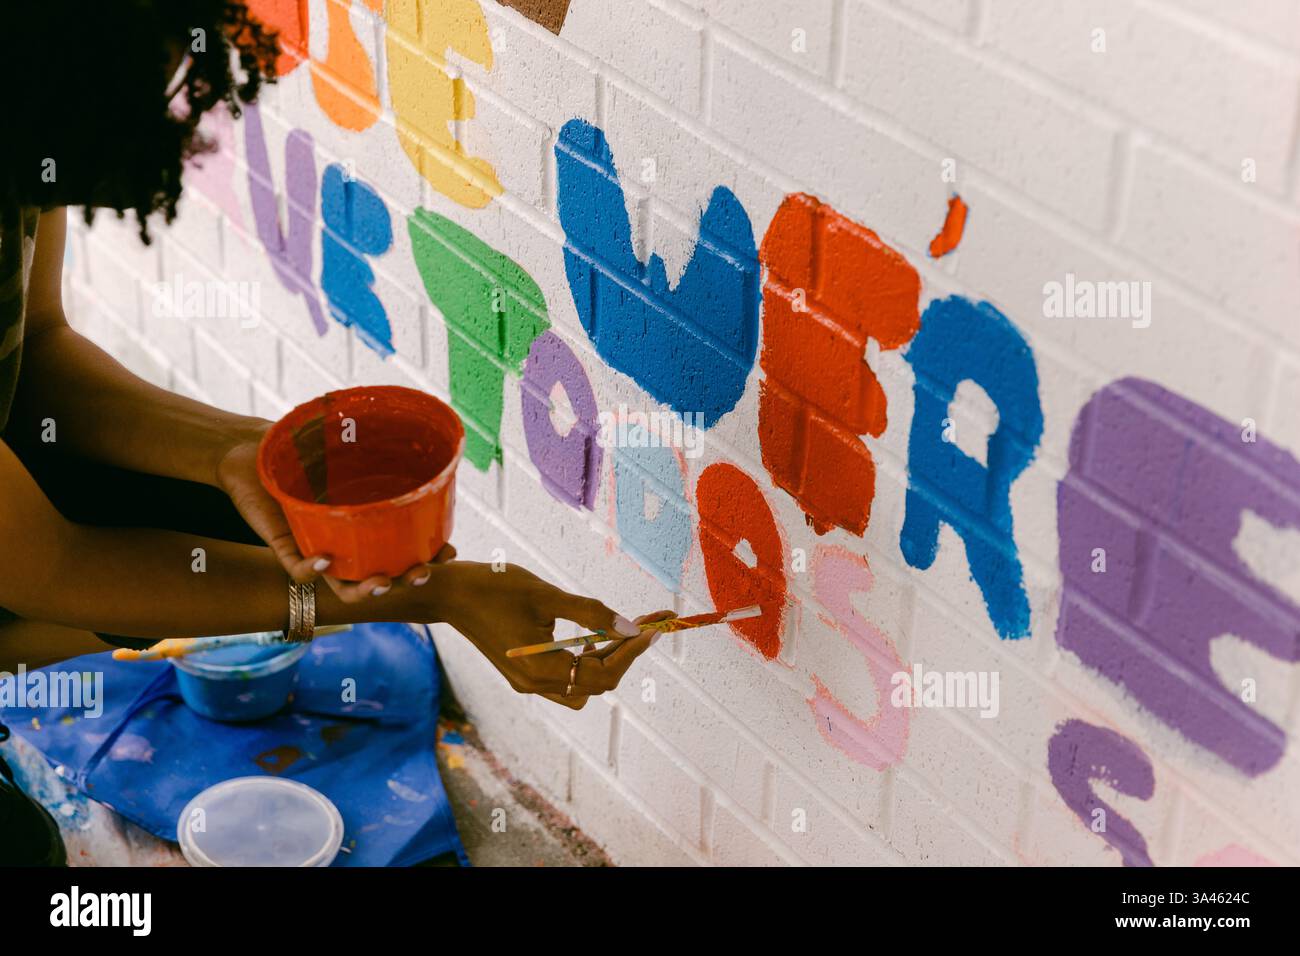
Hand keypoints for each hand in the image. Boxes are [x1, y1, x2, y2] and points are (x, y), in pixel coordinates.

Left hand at [214, 427, 451, 599]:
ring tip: (382, 583)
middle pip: (380, 572)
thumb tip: (412, 417)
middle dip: (405, 580)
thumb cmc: (298, 442)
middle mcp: (343, 538)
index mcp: (365, 519)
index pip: (402, 547)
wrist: (248, 447)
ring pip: (343, 584)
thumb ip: (372, 435)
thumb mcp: (342, 438)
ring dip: (365, 590)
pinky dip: (312, 569)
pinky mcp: (283, 544)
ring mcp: (315, 544)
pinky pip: (298, 569)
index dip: (427, 556)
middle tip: (422, 572)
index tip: (448, 553)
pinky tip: (325, 560)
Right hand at [422, 561, 661, 709]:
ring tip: (622, 631)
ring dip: (605, 662)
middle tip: (647, 625)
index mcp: (539, 669)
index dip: (631, 652)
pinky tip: (591, 636)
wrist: (448, 594)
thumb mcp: (547, 595)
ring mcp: (526, 681)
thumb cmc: (495, 587)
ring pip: (581, 686)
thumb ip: (590, 613)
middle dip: (625, 653)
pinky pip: (564, 678)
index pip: (602, 673)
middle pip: (596, 682)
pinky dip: (584, 661)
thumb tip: (628, 626)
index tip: (653, 628)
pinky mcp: (522, 672)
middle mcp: (534, 684)